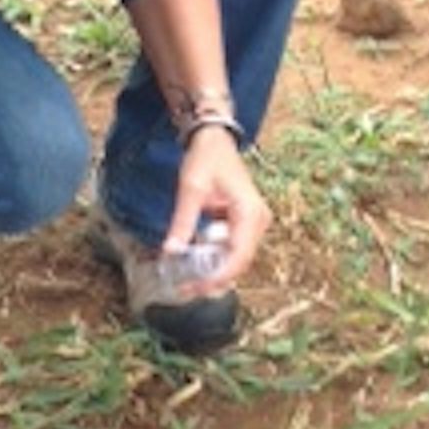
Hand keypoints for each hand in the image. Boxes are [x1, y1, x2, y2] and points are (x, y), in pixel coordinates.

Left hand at [166, 124, 269, 288]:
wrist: (214, 139)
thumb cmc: (206, 158)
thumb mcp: (190, 189)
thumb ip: (182, 222)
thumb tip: (171, 253)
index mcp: (250, 212)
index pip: (238, 256)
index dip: (218, 277)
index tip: (195, 288)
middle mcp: (258, 220)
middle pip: (239, 262)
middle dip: (213, 278)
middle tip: (185, 288)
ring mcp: (254, 222)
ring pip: (236, 258)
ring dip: (213, 270)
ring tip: (186, 280)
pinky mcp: (245, 223)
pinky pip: (232, 248)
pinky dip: (214, 257)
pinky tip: (194, 263)